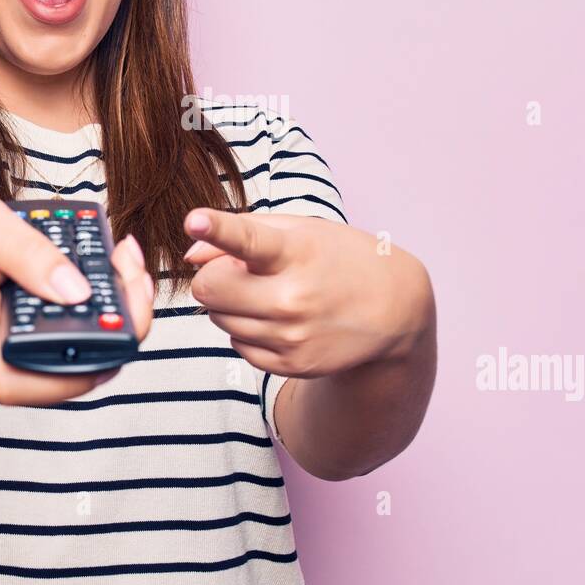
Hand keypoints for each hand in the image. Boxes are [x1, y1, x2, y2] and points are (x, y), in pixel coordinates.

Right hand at [0, 179, 153, 404]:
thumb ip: (28, 255)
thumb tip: (79, 293)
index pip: (16, 383)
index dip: (72, 378)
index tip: (117, 337)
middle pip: (57, 371)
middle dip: (112, 330)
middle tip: (133, 270)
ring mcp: (2, 341)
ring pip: (67, 351)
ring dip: (109, 313)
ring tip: (125, 258)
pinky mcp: (17, 326)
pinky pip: (61, 328)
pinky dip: (93, 301)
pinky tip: (107, 264)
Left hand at [182, 208, 427, 378]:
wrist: (394, 310)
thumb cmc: (340, 259)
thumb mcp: (301, 230)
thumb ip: (241, 232)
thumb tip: (189, 254)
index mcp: (298, 253)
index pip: (248, 241)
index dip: (218, 229)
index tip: (194, 219)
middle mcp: (293, 298)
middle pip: (208, 289)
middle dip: (213, 277)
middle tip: (240, 270)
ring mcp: (292, 337)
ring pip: (217, 319)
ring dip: (230, 304)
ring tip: (267, 293)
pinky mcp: (291, 366)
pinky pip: (237, 345)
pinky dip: (246, 330)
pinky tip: (277, 318)